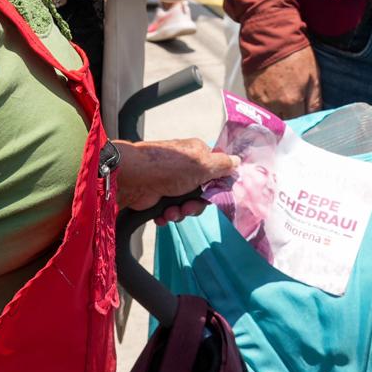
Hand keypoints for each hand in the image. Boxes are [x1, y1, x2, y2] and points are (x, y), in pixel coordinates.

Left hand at [115, 137, 237, 220]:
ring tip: (171, 212)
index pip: (216, 173)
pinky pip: (171, 211)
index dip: (215, 188)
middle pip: (202, 194)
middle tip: (187, 207)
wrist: (133, 178)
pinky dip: (167, 216)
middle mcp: (185, 168)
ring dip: (180, 213)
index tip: (212, 196)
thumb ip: (222, 164)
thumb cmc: (169, 167)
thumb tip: (238, 161)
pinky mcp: (159, 197)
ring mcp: (171, 183)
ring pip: (186, 205)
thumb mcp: (202, 164)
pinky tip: (162, 215)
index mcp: (198, 155)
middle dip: (195, 205)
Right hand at [244, 47, 321, 118]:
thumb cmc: (295, 53)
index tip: (305, 119)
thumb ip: (315, 100)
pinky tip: (272, 101)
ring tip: (283, 108)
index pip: (299, 124)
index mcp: (292, 101)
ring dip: (277, 117)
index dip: (303, 123)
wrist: (270, 37)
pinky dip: (266, 110)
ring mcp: (260, 100)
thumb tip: (315, 116)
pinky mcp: (250, 94)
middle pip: (283, 125)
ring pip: (270, 119)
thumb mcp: (313, 75)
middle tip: (295, 114)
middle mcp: (274, 105)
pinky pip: (259, 110)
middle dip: (290, 122)